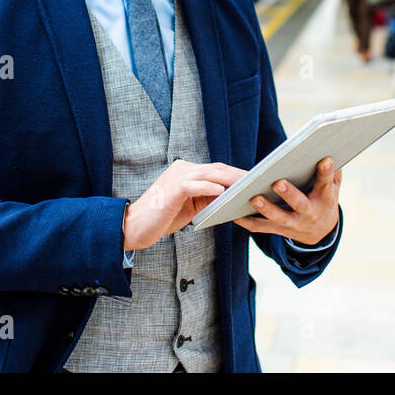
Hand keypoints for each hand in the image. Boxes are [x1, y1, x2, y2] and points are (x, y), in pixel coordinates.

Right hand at [123, 160, 244, 251]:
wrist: (134, 226)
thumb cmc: (163, 217)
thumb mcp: (191, 207)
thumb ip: (208, 199)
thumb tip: (233, 199)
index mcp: (187, 171)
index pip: (217, 170)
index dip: (237, 174)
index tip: (256, 180)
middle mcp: (182, 169)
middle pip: (217, 169)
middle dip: (239, 175)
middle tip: (259, 181)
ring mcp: (176, 177)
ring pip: (209, 174)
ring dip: (230, 180)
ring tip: (247, 185)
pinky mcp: (171, 189)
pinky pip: (193, 185)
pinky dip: (208, 187)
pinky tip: (222, 191)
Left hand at [233, 157, 340, 245]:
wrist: (321, 232)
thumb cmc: (324, 200)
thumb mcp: (334, 187)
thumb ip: (332, 171)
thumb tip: (332, 148)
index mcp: (324, 199)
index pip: (326, 184)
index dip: (326, 172)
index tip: (324, 160)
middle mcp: (309, 213)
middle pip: (299, 204)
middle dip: (288, 194)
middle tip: (278, 183)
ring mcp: (294, 223)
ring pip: (278, 217)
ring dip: (266, 208)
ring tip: (254, 197)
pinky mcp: (280, 230)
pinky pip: (261, 227)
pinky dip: (247, 221)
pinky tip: (235, 213)